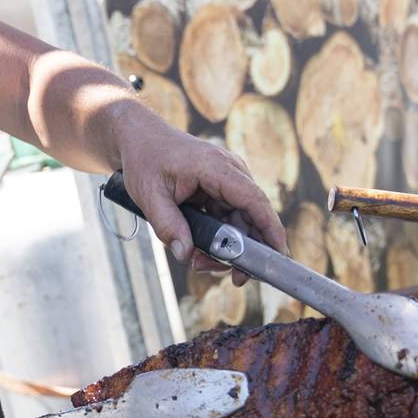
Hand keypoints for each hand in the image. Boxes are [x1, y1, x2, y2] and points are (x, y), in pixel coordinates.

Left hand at [112, 111, 286, 285]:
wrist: (139, 138)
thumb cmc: (145, 159)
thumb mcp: (150, 195)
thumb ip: (168, 225)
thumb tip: (186, 255)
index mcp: (216, 167)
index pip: (254, 200)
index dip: (270, 230)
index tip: (278, 256)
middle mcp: (230, 172)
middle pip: (253, 217)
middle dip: (246, 251)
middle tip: (236, 279)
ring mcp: (227, 181)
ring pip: (241, 223)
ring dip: (228, 248)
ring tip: (201, 264)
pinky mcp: (220, 190)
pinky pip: (229, 219)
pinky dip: (219, 239)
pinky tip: (199, 252)